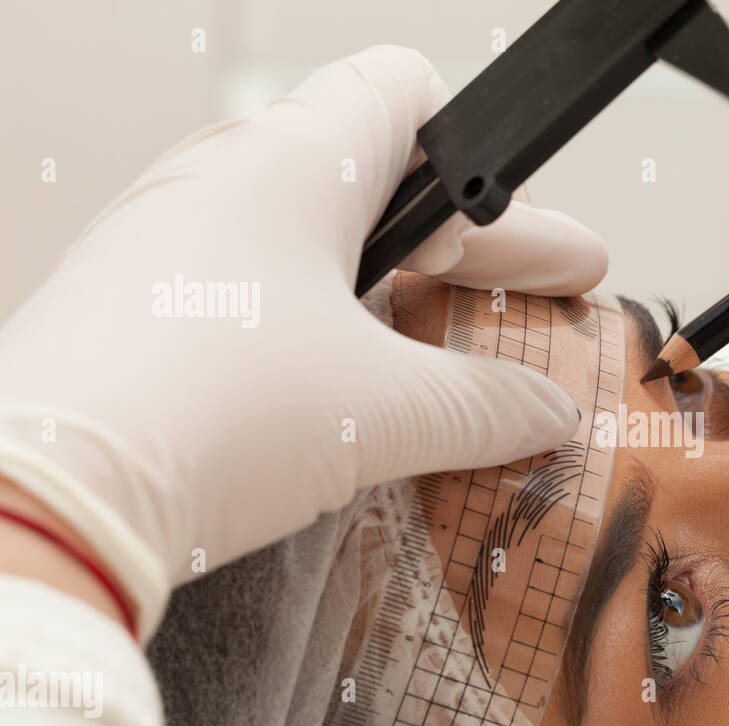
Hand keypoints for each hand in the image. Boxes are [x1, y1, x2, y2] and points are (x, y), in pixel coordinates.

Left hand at [0, 46, 608, 635]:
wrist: (44, 497)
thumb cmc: (212, 410)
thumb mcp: (383, 409)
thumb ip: (484, 405)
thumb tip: (548, 413)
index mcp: (292, 163)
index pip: (404, 96)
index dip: (483, 157)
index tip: (529, 228)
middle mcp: (225, 184)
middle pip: (381, 188)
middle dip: (477, 249)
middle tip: (549, 297)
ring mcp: (173, 248)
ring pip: (316, 250)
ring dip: (398, 299)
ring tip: (455, 363)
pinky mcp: (141, 314)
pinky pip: (258, 302)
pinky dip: (326, 338)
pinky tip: (356, 401)